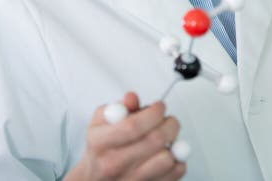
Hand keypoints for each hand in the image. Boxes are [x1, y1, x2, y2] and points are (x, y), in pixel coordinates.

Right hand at [64, 92, 185, 180]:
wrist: (94, 179)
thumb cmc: (100, 148)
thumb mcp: (101, 122)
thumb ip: (118, 107)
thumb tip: (132, 98)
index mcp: (100, 143)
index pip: (133, 126)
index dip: (153, 113)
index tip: (159, 106)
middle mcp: (113, 164)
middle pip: (155, 141)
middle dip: (169, 124)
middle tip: (169, 120)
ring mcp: (130, 180)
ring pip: (167, 159)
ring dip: (174, 143)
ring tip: (168, 138)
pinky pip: (174, 174)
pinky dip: (178, 160)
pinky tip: (168, 154)